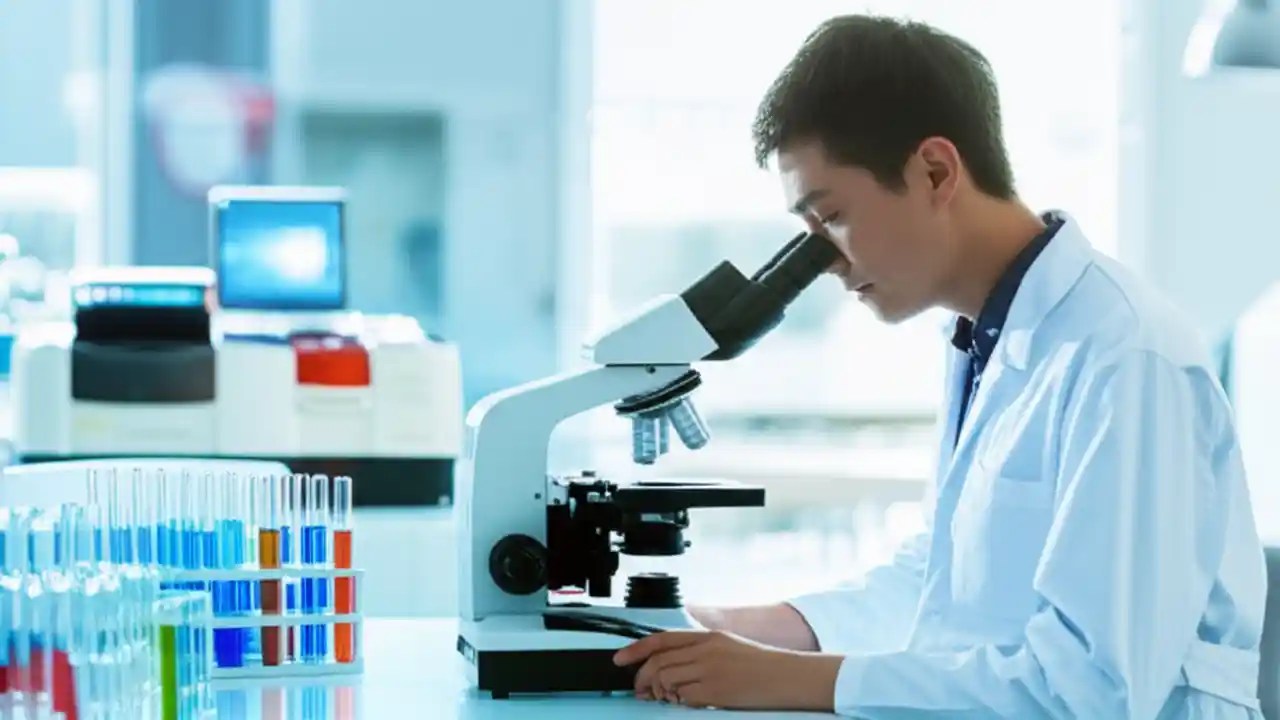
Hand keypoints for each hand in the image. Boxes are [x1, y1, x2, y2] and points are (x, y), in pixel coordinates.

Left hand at [612, 630, 840, 710]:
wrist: (788, 676)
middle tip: (642, 690)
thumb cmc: (762, 665)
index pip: (662, 639)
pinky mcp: (715, 692)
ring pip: (667, 680)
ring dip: (660, 692)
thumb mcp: (728, 647)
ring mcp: (710, 670)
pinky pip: (684, 697)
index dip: (635, 649)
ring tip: (667, 698)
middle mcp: (706, 650)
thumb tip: (669, 667)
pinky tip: (688, 702)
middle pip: (659, 662)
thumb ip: (700, 651)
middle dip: (643, 678)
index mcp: (708, 636)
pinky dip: (680, 702)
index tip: (620, 659)